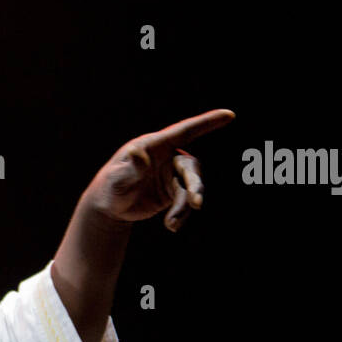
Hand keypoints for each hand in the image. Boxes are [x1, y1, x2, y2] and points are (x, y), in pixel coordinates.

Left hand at [83, 109, 234, 231]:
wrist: (111, 206)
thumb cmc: (111, 185)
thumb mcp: (117, 178)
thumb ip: (130, 167)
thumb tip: (138, 153)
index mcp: (155, 145)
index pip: (185, 131)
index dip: (207, 122)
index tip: (229, 115)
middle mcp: (168, 157)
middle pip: (190, 168)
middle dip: (195, 185)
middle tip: (196, 204)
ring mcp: (173, 174)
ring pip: (189, 188)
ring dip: (184, 206)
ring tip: (171, 225)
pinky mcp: (174, 191)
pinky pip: (184, 202)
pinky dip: (180, 214)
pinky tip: (171, 226)